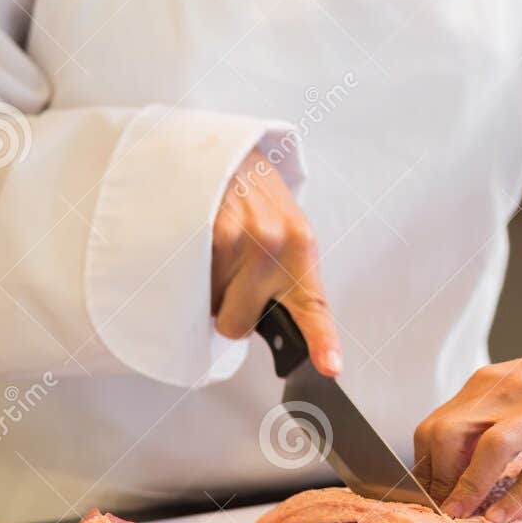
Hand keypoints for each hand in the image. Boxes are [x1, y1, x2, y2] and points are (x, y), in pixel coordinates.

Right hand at [212, 149, 341, 375]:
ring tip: (218, 248)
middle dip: (229, 307)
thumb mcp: (286, 232)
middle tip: (233, 270)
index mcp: (302, 249)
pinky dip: (191, 272)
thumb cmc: (256, 199)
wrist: (226, 155)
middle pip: (237, 324)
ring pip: (211, 306)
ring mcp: (241, 240)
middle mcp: (275, 246)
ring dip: (210, 286)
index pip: (314, 306)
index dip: (323, 342)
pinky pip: (192, 286)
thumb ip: (285, 279)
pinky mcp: (208, 235)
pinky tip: (202, 243)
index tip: (330, 368)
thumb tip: (279, 330)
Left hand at [414, 335, 521, 522]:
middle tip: (441, 513)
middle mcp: (510, 389)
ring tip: (460, 517)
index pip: (434, 427)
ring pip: (490, 448)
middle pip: (449, 434)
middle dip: (437, 479)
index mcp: (488, 382)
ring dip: (468, 488)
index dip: (424, 470)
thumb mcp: (519, 392)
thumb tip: (450, 471)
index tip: (427, 500)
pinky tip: (502, 516)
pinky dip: (516, 497)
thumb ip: (487, 419)